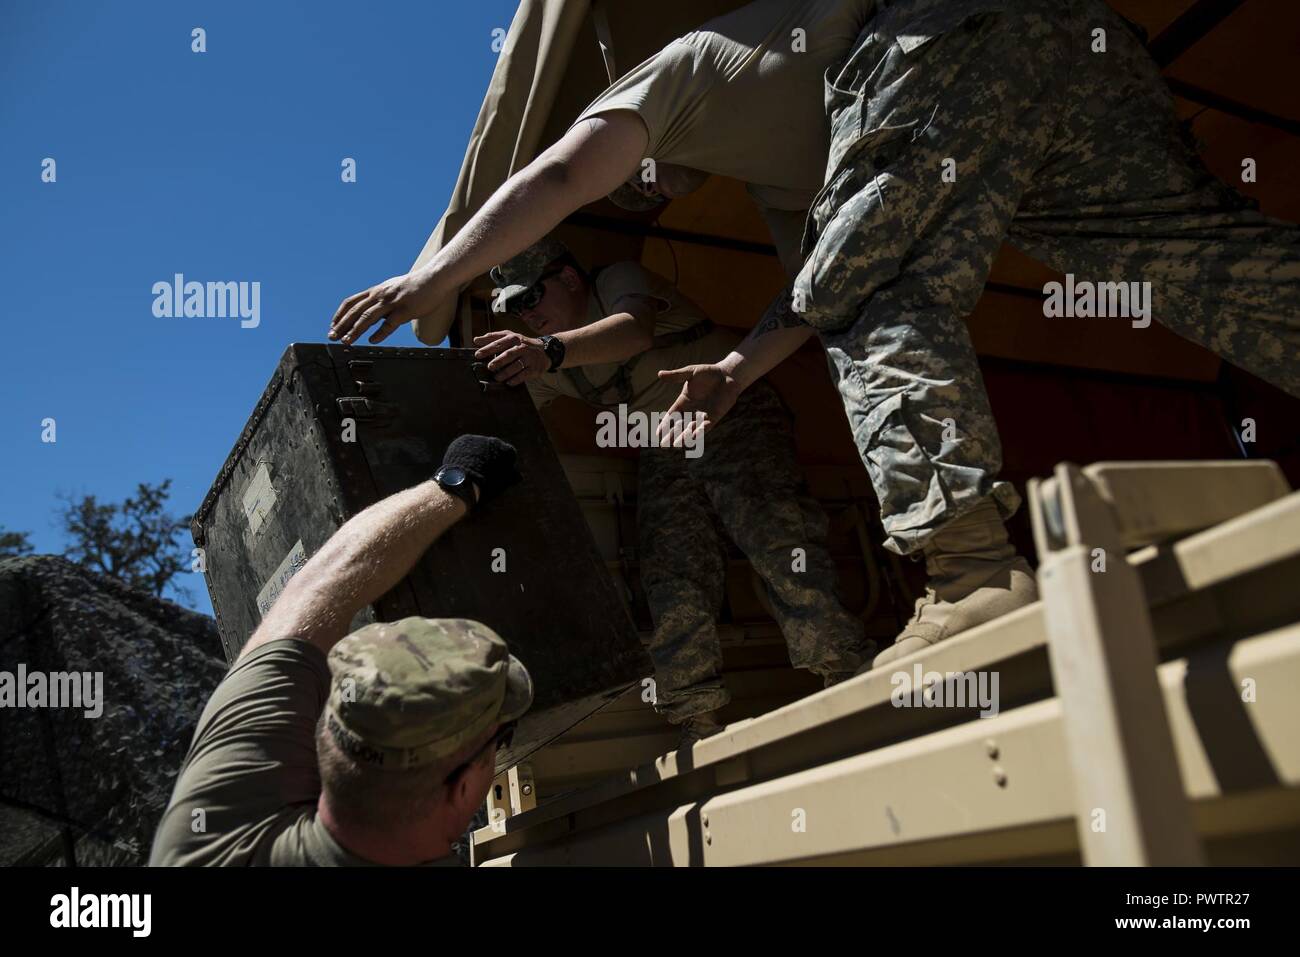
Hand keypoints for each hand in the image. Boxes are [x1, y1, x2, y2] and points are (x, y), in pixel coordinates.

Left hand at [329, 269, 446, 345]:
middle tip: (332, 336)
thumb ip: (381, 301)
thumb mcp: (392, 290)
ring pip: (368, 317)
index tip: (333, 326)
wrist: (434, 278)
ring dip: (355, 330)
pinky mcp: (405, 310)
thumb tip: (372, 314)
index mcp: (376, 291)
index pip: (351, 302)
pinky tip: (372, 341)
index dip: (339, 315)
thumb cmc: (416, 286)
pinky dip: (379, 333)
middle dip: (342, 325)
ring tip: (347, 341)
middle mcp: (380, 295)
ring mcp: (392, 302)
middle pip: (355, 311)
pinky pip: (390, 324)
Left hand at [441, 435, 519, 505]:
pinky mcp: (465, 439)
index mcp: (508, 451)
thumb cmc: (486, 485)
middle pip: (495, 449)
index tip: (498, 475)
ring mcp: (480, 439)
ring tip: (471, 470)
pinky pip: (467, 446)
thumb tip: (519, 476)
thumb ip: (512, 477)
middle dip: (491, 458)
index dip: (504, 465)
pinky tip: (462, 465)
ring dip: (478, 455)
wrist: (463, 480)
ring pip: (480, 447)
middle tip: (484, 473)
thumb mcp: (502, 484)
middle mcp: (495, 441)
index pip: (510, 455)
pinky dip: (466, 453)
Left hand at [473, 331, 550, 384]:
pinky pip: (524, 375)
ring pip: (516, 365)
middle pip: (508, 354)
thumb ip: (492, 338)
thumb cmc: (521, 344)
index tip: (477, 354)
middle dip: (498, 361)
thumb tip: (476, 340)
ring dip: (506, 372)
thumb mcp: (509, 337)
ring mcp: (529, 358)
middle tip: (489, 366)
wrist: (544, 350)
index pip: (499, 343)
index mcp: (513, 338)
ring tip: (497, 377)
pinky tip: (508, 383)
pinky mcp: (534, 368)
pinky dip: (516, 379)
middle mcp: (522, 347)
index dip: (488, 349)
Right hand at [656, 364, 741, 446]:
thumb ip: (676, 375)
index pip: (671, 416)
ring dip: (684, 437)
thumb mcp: (690, 372)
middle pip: (679, 426)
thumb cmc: (708, 372)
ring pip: (691, 429)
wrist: (727, 375)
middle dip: (672, 435)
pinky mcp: (714, 417)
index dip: (664, 425)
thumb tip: (659, 374)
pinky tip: (694, 436)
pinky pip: (706, 427)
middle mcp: (692, 411)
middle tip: (664, 444)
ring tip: (676, 444)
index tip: (658, 434)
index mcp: (683, 402)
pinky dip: (700, 431)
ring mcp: (703, 415)